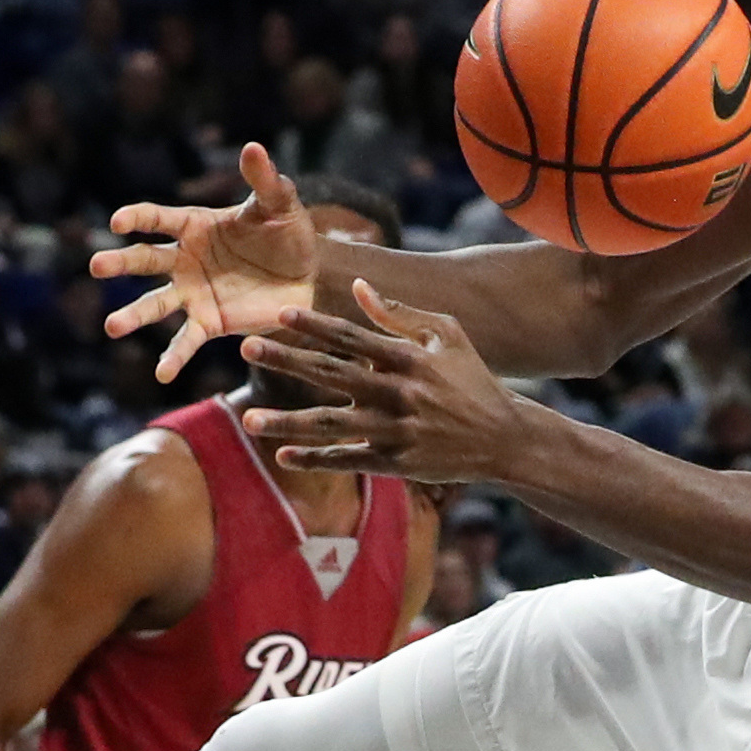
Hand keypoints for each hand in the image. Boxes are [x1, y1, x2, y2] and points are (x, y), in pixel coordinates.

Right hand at [92, 143, 321, 382]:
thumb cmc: (289, 234)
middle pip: (145, 260)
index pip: (159, 219)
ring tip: (111, 327)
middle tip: (96, 267)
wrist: (310, 276)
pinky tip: (162, 375)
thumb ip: (265, 181)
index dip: (138, 218)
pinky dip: (174, 358)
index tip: (117, 222)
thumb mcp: (280, 205)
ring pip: (156, 304)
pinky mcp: (210, 322)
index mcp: (195, 226)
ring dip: (132, 315)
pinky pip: (187, 341)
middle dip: (120, 263)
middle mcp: (186, 260)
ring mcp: (194, 293)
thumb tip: (253, 147)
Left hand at [241, 281, 522, 482]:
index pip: (351, 337)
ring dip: (287, 424)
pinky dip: (315, 460)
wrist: (504, 438)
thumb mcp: (447, 335)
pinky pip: (347, 461)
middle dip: (286, 360)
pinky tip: (282, 457)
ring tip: (249, 420)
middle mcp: (398, 393)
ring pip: (330, 426)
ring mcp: (395, 432)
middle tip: (246, 348)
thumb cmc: (472, 379)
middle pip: (331, 374)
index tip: (280, 313)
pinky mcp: (396, 464)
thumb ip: (400, 313)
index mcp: (409, 357)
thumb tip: (360, 287)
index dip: (314, 324)